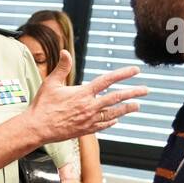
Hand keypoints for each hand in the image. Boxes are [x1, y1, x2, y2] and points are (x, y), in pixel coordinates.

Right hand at [27, 50, 146, 143]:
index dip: (123, 74)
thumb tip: (66, 52)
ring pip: (114, 113)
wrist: (37, 128)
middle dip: (133, 93)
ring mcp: (89, 120)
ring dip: (127, 108)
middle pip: (116, 98)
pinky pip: (103, 125)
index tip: (135, 70)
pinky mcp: (85, 130)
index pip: (107, 80)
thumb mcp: (51, 83)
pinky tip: (116, 119)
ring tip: (137, 105)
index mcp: (82, 93)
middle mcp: (89, 106)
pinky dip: (112, 121)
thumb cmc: (42, 105)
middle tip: (145, 90)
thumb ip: (62, 67)